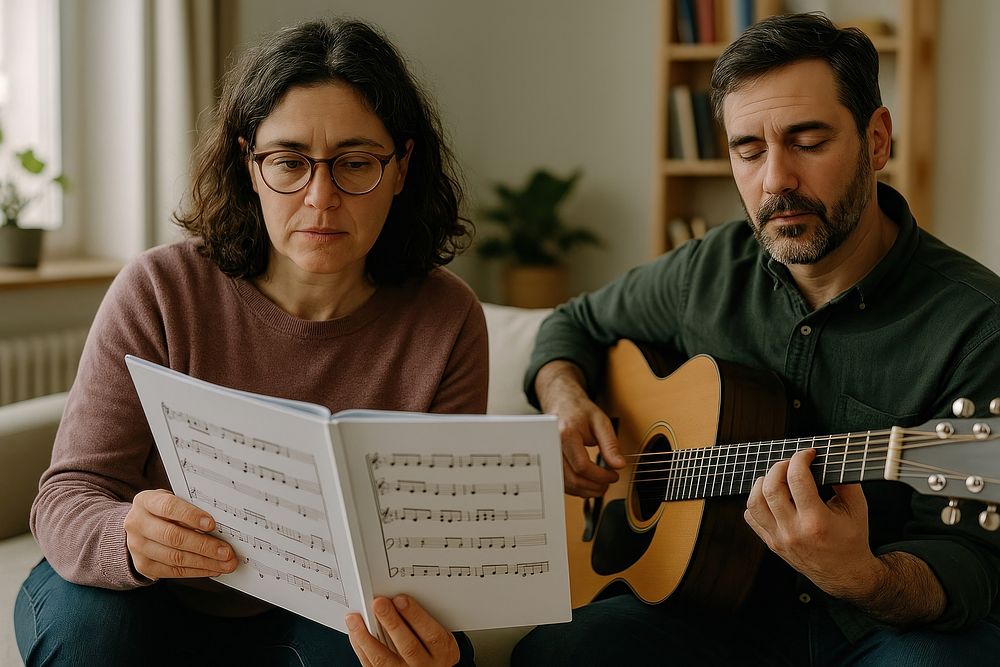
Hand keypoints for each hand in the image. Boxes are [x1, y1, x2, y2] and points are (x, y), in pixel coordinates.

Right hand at [124, 489, 238, 580]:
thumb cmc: (162, 510)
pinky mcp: (143, 565)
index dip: (191, 516)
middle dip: (204, 545)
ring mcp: (137, 547)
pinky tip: (212, 569)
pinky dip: (196, 571)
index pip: (169, 507)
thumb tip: (220, 524)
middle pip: (173, 537)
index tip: (212, 524)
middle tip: (226, 552)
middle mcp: (137, 524)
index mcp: (146, 501)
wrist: (138, 526)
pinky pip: (173, 571)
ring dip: (204, 562)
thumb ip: (189, 508)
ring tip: (225, 564)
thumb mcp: (172, 500)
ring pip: (175, 557)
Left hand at [347, 595, 459, 666]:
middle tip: (379, 603)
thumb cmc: (432, 649)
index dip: (416, 616)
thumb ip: (426, 622)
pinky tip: (355, 633)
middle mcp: (425, 666)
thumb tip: (398, 598)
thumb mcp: (438, 636)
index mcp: (443, 652)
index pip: (432, 635)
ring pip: (384, 660)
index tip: (401, 599)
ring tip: (356, 619)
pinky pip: (371, 666)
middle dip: (391, 623)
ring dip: (367, 637)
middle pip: (408, 646)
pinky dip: (360, 648)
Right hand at [535, 360, 624, 496]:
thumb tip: (619, 465)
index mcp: (566, 435)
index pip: (582, 466)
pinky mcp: (550, 463)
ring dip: (586, 490)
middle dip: (594, 486)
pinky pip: (562, 483)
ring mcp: (549, 456)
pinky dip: (577, 488)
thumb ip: (610, 444)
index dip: (600, 476)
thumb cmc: (580, 411)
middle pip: (573, 479)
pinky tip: (589, 483)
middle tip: (609, 483)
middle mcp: (553, 447)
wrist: (562, 404)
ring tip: (601, 485)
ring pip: (566, 485)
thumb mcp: (601, 422)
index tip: (614, 475)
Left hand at [743, 448, 881, 598]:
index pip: (797, 479)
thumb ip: (846, 482)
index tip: (807, 454)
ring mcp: (779, 538)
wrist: (844, 574)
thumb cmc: (851, 539)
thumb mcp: (857, 509)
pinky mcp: (771, 543)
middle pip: (771, 488)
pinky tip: (770, 497)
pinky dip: (756, 502)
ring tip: (776, 477)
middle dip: (779, 466)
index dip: (800, 458)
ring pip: (754, 502)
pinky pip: (751, 517)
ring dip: (762, 482)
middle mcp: (793, 531)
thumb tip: (829, 458)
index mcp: (817, 521)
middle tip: (790, 462)